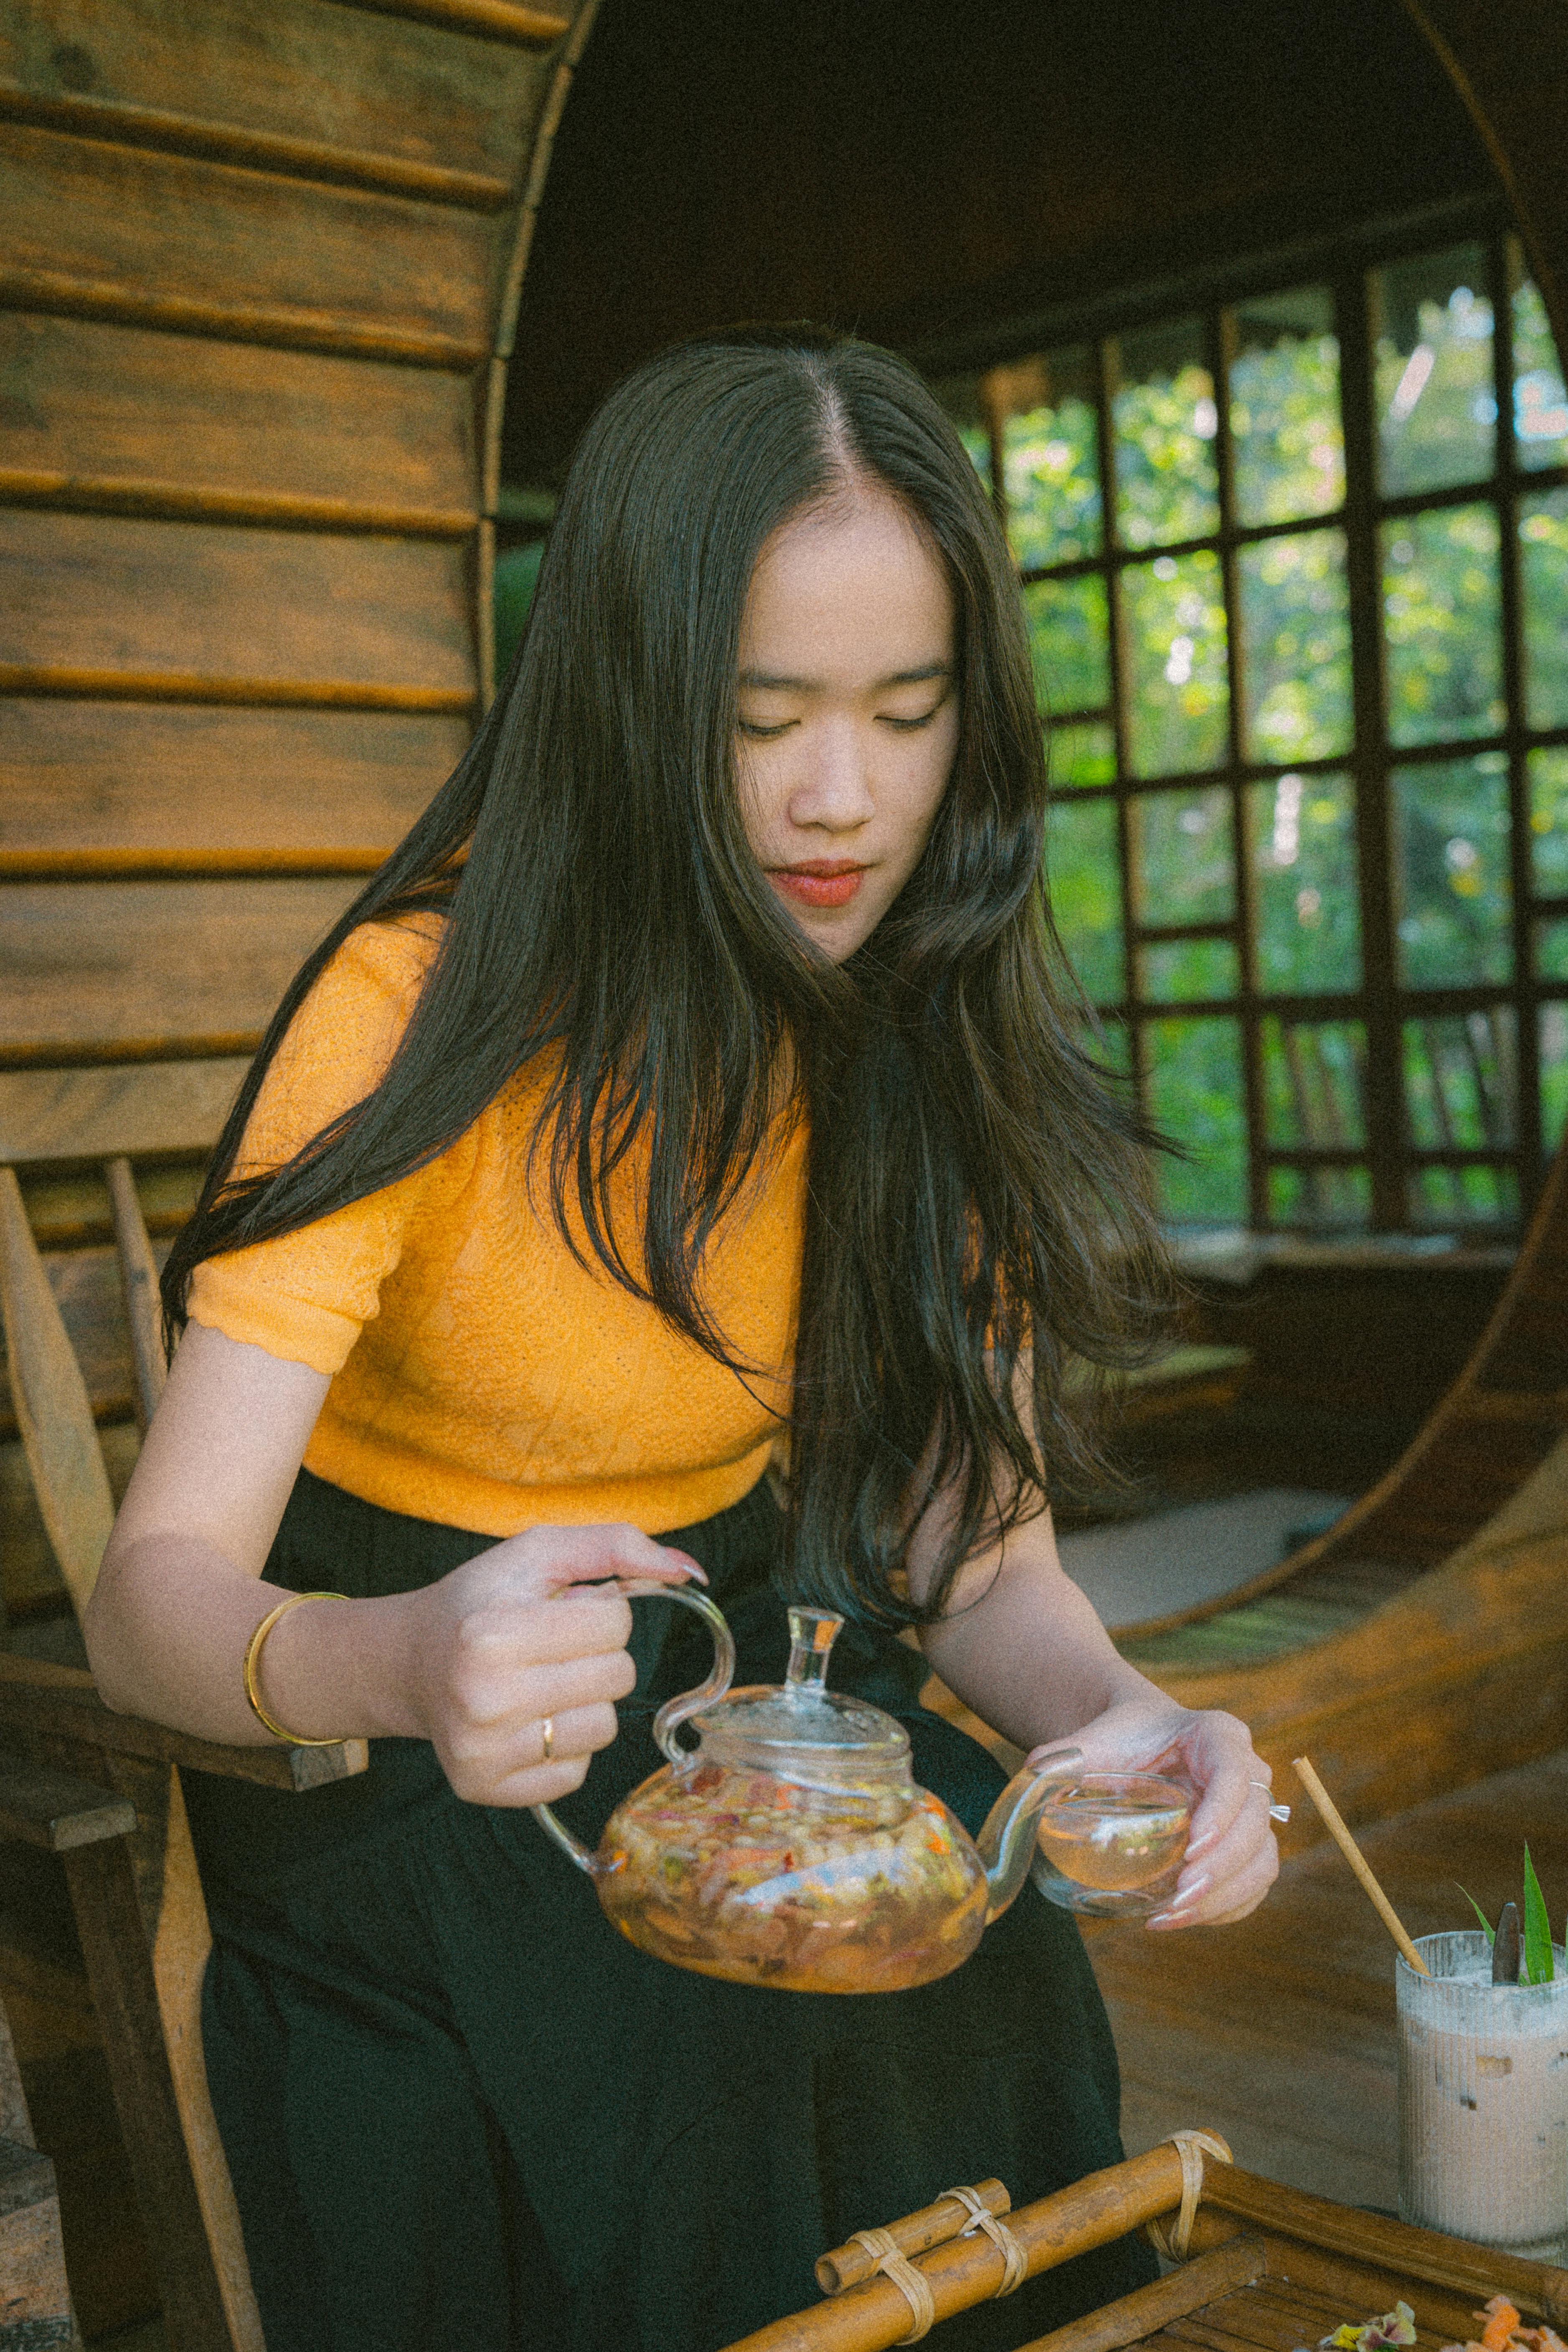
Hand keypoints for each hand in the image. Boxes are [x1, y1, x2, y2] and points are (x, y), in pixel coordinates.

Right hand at [406, 1522, 702, 1807]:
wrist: (412, 1662)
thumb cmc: (482, 1601)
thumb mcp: (539, 1552)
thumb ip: (616, 1546)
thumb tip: (690, 1572)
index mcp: (493, 1635)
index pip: (616, 1624)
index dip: (600, 1611)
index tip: (563, 1612)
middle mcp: (485, 1700)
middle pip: (618, 1677)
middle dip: (599, 1655)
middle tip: (554, 1648)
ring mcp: (484, 1752)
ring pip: (605, 1728)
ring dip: (587, 1700)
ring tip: (543, 1682)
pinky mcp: (488, 1790)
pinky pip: (578, 1772)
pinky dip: (565, 1744)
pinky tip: (529, 1719)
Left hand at [1029, 1696, 1279, 1930]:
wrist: (1141, 1740)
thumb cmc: (1120, 1736)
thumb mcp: (1094, 1740)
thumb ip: (1062, 1756)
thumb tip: (1032, 1777)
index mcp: (1218, 1735)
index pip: (1235, 1774)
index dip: (1222, 1814)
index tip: (1193, 1850)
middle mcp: (1248, 1771)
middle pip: (1255, 1823)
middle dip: (1222, 1868)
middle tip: (1180, 1897)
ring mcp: (1251, 1811)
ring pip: (1262, 1859)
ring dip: (1225, 1896)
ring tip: (1173, 1916)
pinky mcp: (1247, 1845)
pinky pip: (1254, 1883)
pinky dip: (1225, 1908)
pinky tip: (1179, 1919)